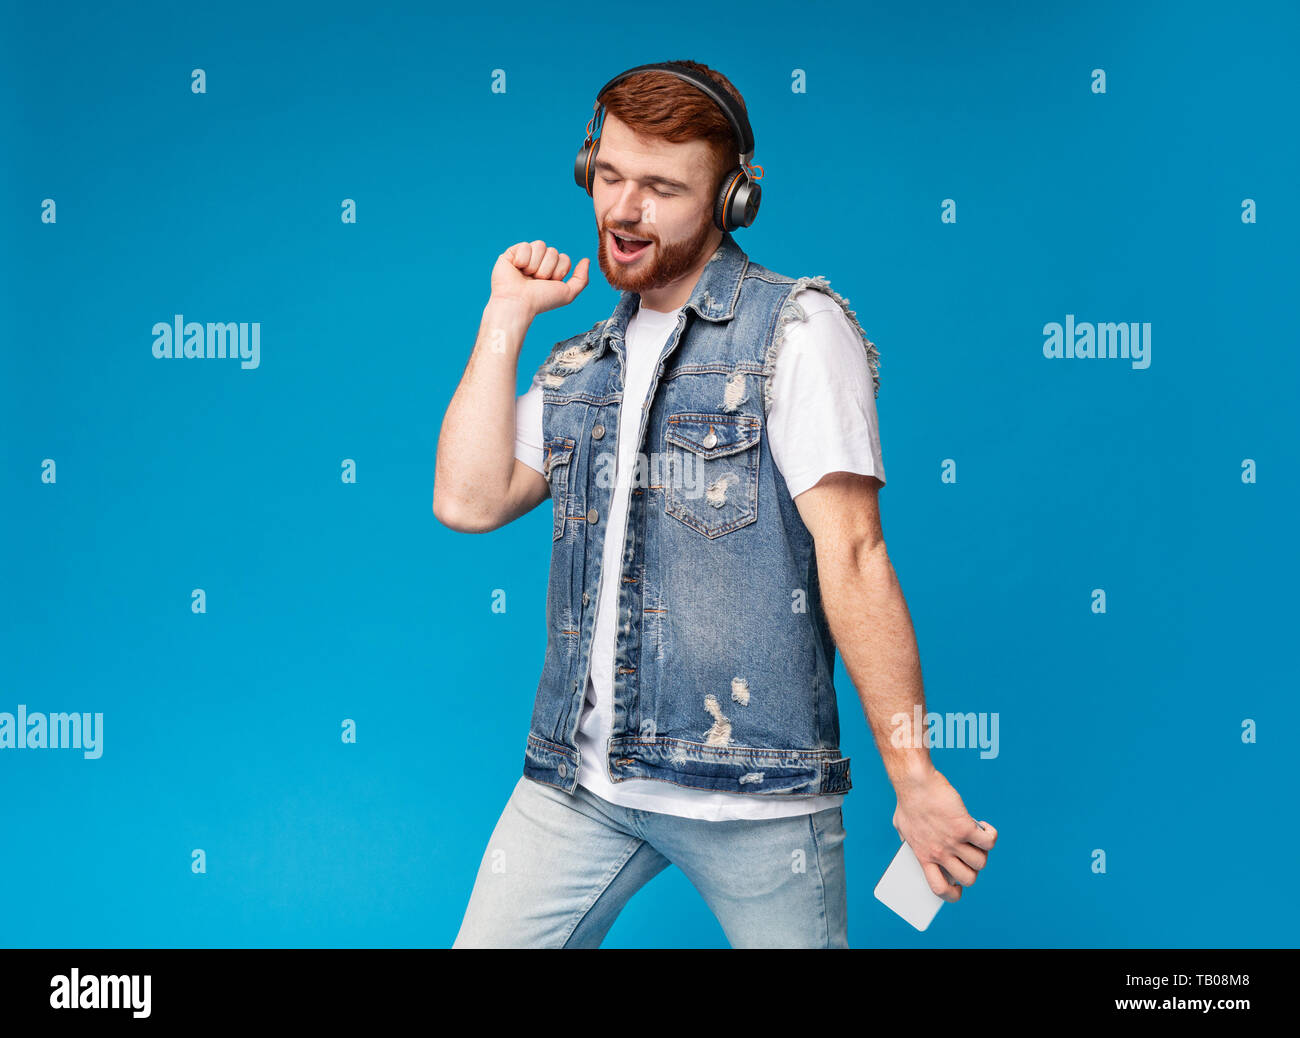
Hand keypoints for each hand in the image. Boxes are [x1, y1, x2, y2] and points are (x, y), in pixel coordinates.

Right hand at [491, 240, 589, 318]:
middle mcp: (539, 262)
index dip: (559, 271)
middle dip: (547, 268)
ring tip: (526, 276)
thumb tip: (586, 260)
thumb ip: (581, 278)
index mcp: (551, 270)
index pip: (564, 258)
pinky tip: (517, 269)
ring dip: (535, 264)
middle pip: (553, 251)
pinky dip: (523, 259)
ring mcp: (525, 257)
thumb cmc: (541, 301)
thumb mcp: (567, 294)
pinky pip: (524, 245)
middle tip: (536, 281)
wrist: (519, 303)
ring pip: (540, 245)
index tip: (549, 283)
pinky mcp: (511, 253)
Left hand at [891, 764, 997, 901]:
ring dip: (983, 851)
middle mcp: (940, 853)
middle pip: (969, 879)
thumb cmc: (908, 801)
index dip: (952, 894)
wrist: (914, 783)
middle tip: (969, 853)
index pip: (939, 888)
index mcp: (924, 856)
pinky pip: (989, 841)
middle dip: (973, 870)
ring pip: (981, 862)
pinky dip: (991, 834)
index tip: (958, 887)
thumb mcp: (902, 828)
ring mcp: (953, 841)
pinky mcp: (965, 827)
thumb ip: (910, 841)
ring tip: (976, 837)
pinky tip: (983, 825)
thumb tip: (910, 845)